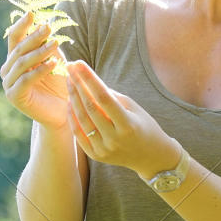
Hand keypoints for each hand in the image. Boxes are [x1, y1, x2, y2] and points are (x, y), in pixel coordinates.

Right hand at [0, 11, 68, 130]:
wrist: (63, 111)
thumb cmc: (59, 84)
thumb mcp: (53, 59)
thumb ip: (46, 45)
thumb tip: (44, 24)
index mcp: (14, 58)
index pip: (14, 37)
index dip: (22, 25)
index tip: (32, 13)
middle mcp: (7, 70)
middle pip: (18, 49)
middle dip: (34, 37)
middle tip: (48, 27)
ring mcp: (8, 84)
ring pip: (22, 63)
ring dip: (39, 52)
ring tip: (55, 44)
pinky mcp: (14, 96)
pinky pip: (26, 80)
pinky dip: (39, 70)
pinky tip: (52, 64)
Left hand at [66, 60, 179, 177]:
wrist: (151, 157)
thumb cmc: (144, 126)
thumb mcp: (134, 108)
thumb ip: (112, 96)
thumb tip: (89, 80)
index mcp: (128, 125)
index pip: (104, 97)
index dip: (89, 79)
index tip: (79, 63)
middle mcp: (114, 139)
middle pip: (90, 108)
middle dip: (78, 85)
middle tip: (70, 69)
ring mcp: (104, 149)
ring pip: (82, 120)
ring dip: (73, 99)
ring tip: (69, 82)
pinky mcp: (96, 155)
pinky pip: (79, 134)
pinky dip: (73, 117)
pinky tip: (70, 102)